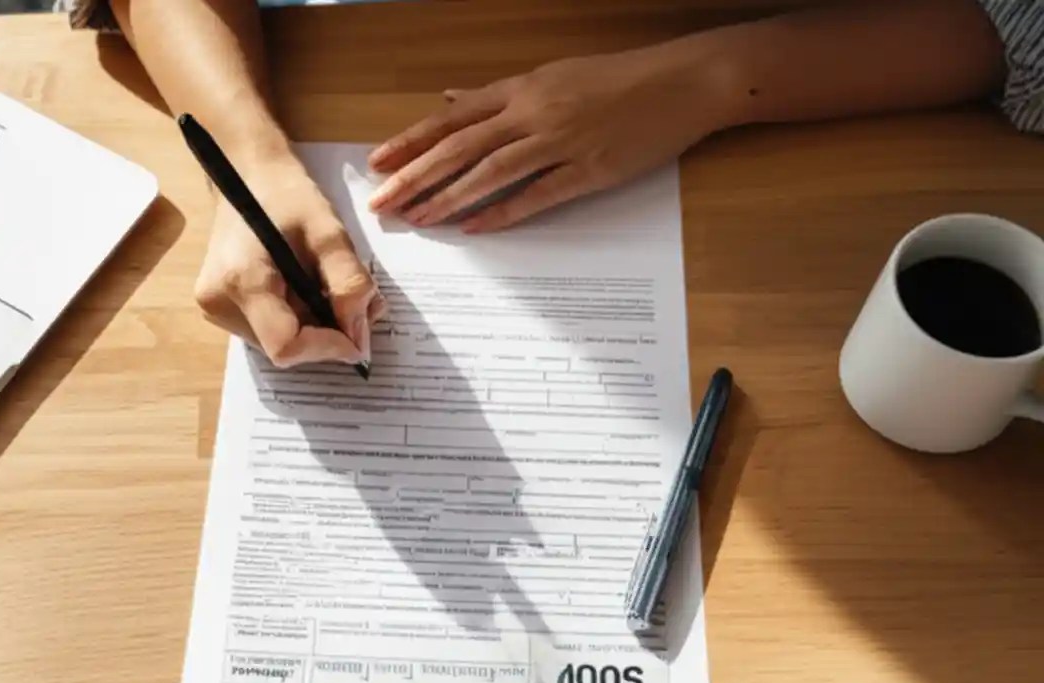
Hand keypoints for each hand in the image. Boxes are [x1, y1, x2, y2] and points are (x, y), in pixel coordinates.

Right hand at [194, 156, 385, 366]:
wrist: (247, 175)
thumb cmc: (286, 195)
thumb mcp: (329, 231)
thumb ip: (349, 283)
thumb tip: (359, 335)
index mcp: (242, 280)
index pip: (286, 345)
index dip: (328, 348)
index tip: (360, 334)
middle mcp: (219, 304)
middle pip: (284, 347)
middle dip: (326, 334)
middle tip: (352, 302)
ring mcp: (215, 309)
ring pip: (278, 343)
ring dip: (313, 327)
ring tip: (324, 286)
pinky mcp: (220, 309)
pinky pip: (269, 331)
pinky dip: (297, 319)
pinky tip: (304, 288)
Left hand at [366, 45, 731, 231]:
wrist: (682, 82)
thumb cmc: (617, 79)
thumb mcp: (551, 76)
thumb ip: (499, 95)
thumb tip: (452, 100)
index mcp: (522, 89)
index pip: (452, 118)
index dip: (412, 141)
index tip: (378, 163)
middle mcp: (534, 113)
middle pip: (460, 147)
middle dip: (416, 176)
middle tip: (383, 202)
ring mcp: (562, 141)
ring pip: (492, 172)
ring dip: (450, 197)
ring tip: (418, 219)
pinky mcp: (591, 169)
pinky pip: (538, 195)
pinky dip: (504, 211)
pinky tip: (475, 227)